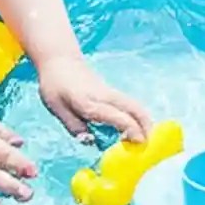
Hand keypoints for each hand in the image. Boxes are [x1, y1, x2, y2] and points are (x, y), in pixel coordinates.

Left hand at [37, 56, 153, 144]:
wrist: (60, 60)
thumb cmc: (55, 85)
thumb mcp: (56, 109)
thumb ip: (74, 126)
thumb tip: (90, 141)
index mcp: (88, 102)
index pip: (115, 116)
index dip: (130, 129)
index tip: (139, 142)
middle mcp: (104, 96)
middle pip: (133, 108)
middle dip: (145, 125)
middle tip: (149, 144)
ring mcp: (110, 92)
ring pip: (134, 104)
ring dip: (145, 120)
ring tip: (147, 137)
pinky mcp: (111, 92)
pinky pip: (130, 103)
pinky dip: (138, 115)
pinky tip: (138, 127)